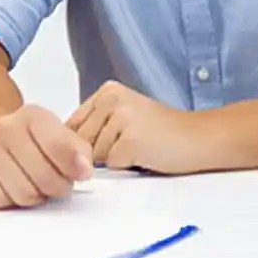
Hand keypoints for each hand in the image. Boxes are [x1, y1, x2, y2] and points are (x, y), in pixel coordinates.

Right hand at [0, 104, 93, 209]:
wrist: (1, 140)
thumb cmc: (38, 142)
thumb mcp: (63, 136)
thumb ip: (78, 150)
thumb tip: (82, 168)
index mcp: (31, 115)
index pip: (57, 145)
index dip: (74, 166)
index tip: (83, 174)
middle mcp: (5, 128)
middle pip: (44, 177)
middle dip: (58, 186)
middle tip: (59, 182)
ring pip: (23, 194)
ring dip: (36, 196)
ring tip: (37, 184)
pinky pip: (1, 201)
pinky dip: (12, 201)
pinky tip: (15, 187)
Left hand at [67, 80, 200, 173]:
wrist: (199, 137)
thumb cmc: (163, 132)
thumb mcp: (123, 114)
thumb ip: (95, 123)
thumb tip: (58, 144)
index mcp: (107, 90)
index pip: (70, 124)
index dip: (81, 143)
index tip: (105, 144)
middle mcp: (111, 98)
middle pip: (79, 141)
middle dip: (96, 153)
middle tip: (127, 146)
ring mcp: (121, 117)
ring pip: (93, 155)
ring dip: (113, 160)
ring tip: (138, 149)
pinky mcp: (131, 139)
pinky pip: (111, 165)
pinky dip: (126, 167)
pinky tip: (145, 155)